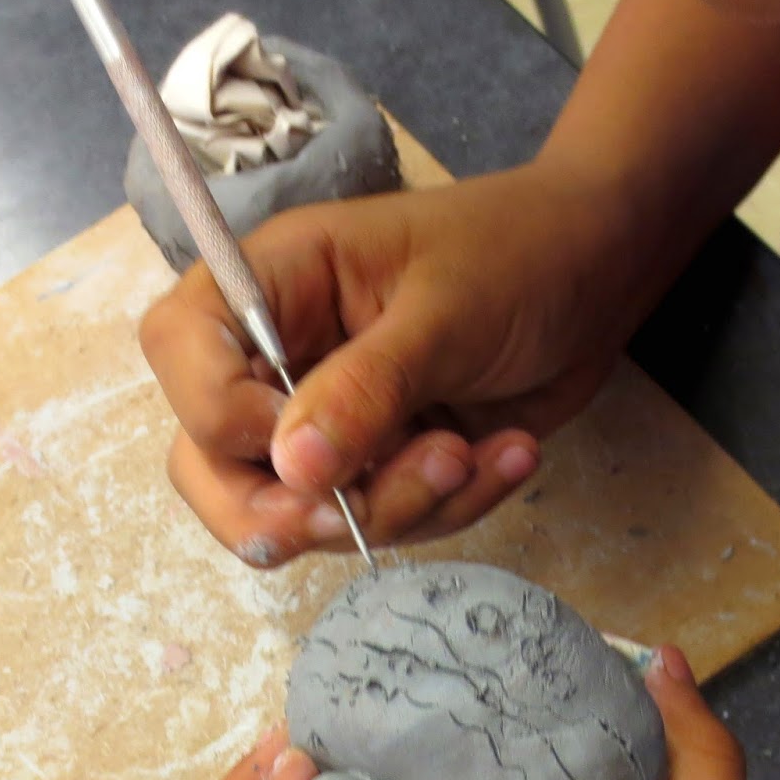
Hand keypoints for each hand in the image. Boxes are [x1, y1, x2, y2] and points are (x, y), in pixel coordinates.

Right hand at [139, 161, 647, 566]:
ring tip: (474, 457)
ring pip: (292, 513)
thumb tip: (295, 470)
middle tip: (375, 504)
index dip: (220, 416)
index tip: (307, 443)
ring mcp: (319, 420)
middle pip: (206, 463)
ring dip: (389, 510)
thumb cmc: (520, 254)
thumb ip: (367, 389)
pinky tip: (506, 457)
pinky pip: (370, 525)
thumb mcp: (447, 313)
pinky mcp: (370, 465)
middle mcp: (275, 358)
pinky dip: (440, 512)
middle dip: (290, 510)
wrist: (600, 274)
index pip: (178, 351)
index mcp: (272, 284)